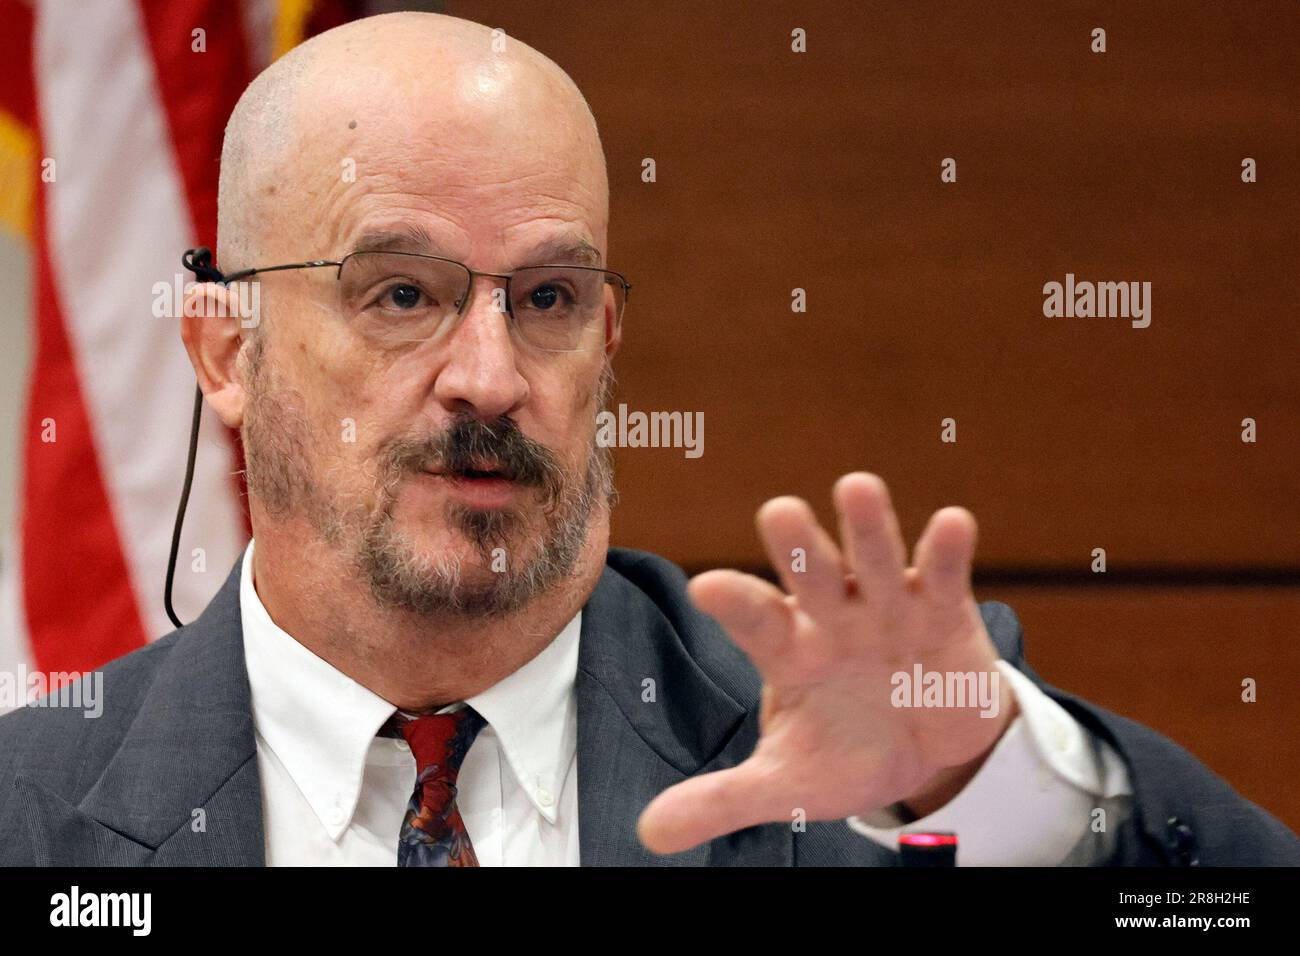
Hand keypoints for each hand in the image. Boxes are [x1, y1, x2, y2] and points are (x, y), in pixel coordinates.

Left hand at [637, 472, 1015, 853]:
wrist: (926, 756)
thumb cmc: (847, 753)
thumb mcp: (788, 783)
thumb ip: (724, 799)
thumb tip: (648, 833)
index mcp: (786, 650)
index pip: (753, 620)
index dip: (733, 602)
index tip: (705, 587)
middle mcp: (830, 616)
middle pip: (810, 574)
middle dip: (797, 544)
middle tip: (778, 511)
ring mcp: (885, 606)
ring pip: (873, 559)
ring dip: (868, 527)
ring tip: (857, 487)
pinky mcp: (941, 609)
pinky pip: (942, 575)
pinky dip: (946, 551)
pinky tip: (953, 523)